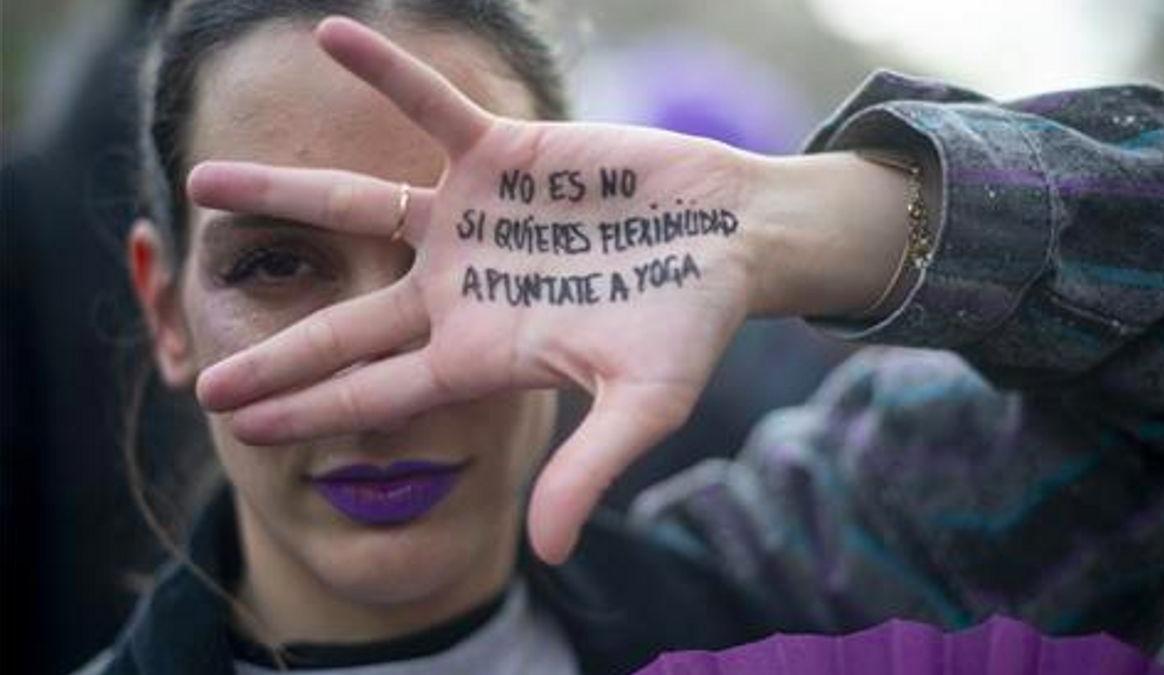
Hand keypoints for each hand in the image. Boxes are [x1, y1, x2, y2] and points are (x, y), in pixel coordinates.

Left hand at [189, 17, 759, 562]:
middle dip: (276, 349)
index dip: (308, 408)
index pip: (376, 390)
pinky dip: (386, 74)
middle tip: (205, 372)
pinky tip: (330, 34)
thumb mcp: (644, 406)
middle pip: (347, 321)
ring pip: (355, 206)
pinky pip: (429, 107)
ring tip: (200, 183)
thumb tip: (546, 552)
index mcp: (481, 352)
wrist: (729, 238)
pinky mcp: (500, 156)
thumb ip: (587, 469)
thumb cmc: (690, 325)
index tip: (238, 424)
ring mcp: (471, 220)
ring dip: (281, 192)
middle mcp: (460, 288)